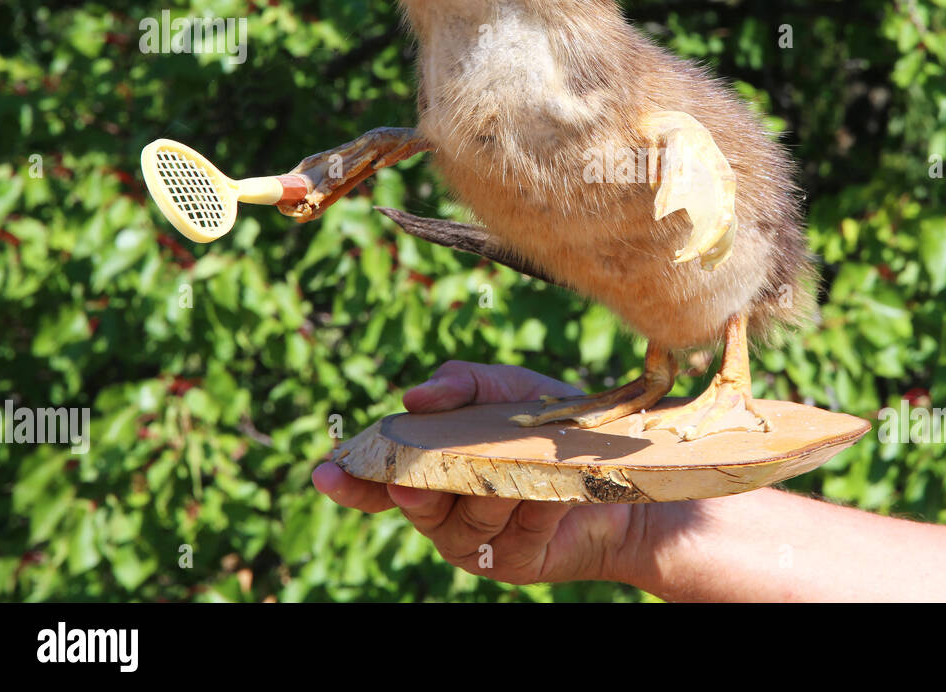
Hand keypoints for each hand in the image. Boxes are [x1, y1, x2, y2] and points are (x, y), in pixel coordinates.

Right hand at [312, 361, 668, 586]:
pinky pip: (517, 529)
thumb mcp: (509, 391)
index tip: (326, 473)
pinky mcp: (514, 560)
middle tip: (410, 478)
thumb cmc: (553, 426)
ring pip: (468, 517)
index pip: (380, 479)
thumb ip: (463, 385)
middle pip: (417, 502)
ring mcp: (477, 541)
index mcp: (434, 468)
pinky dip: (534, 504)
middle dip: (416, 488)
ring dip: (493, 488)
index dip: (352, 479)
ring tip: (523, 467)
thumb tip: (414, 397)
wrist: (620, 470)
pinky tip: (551, 490)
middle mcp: (445, 510)